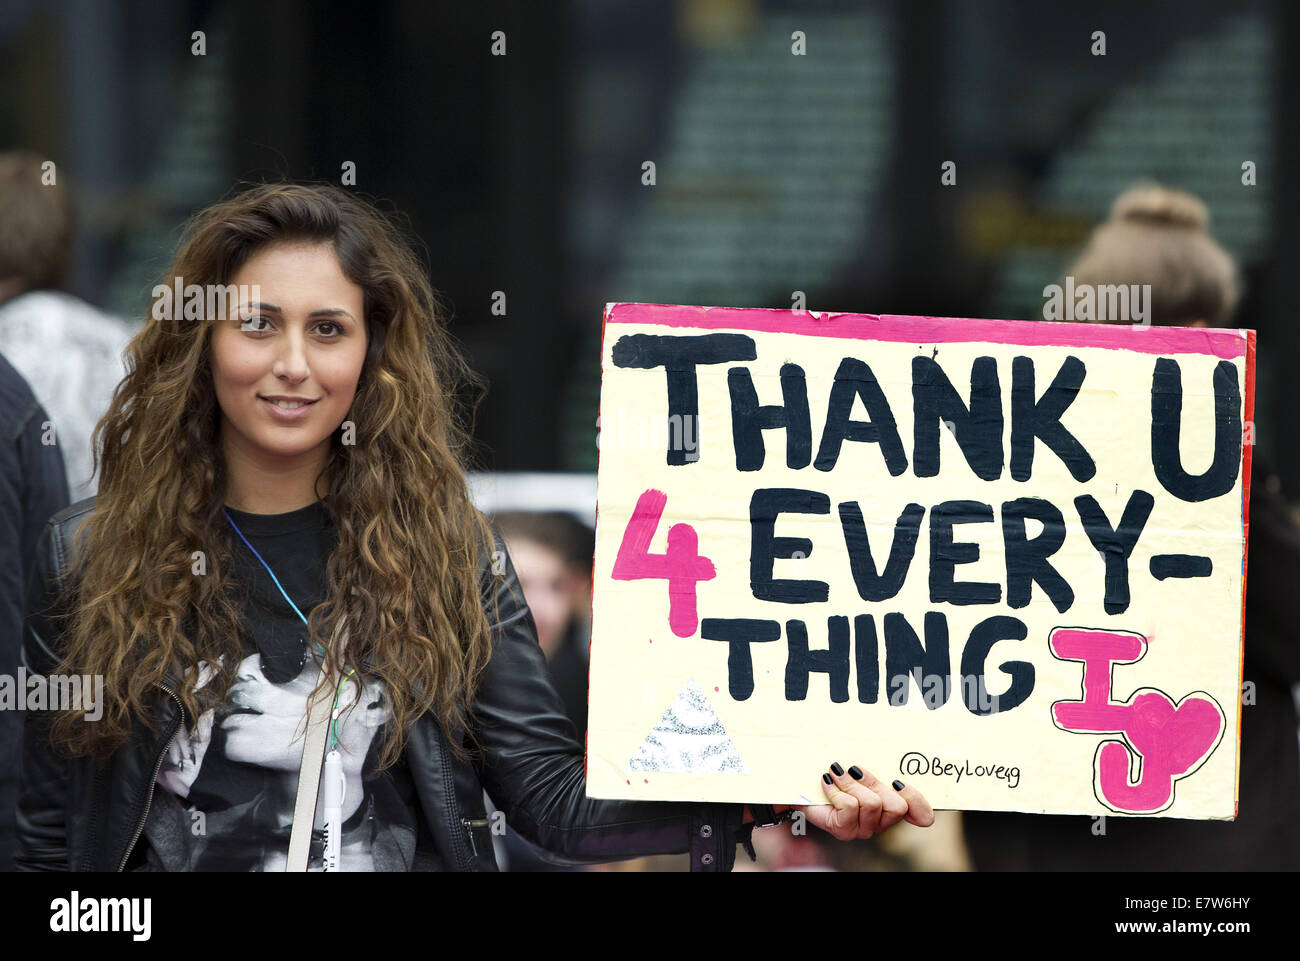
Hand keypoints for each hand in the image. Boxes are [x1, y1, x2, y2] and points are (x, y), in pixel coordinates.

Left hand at [800, 763, 933, 840]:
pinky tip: (827, 782)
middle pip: (896, 806)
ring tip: (836, 773)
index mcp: (892, 807)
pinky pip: (850, 808)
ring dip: (852, 783)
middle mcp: (881, 822)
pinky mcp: (844, 831)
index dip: (917, 800)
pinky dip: (837, 790)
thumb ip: (881, 767)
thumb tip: (894, 763)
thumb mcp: (862, 767)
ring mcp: (863, 829)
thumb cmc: (836, 772)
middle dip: (874, 783)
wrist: (802, 783)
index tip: (898, 781)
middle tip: (855, 770)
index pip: (921, 814)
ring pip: (873, 805)